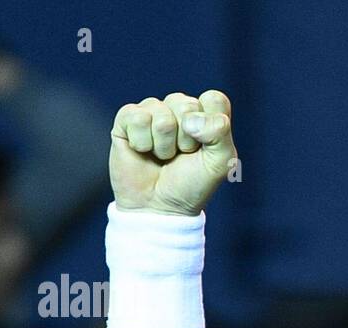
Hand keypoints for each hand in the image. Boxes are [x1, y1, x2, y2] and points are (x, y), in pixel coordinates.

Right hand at [109, 90, 236, 215]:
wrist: (160, 207)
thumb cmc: (192, 185)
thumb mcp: (220, 163)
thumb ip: (220, 133)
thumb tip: (191, 118)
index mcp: (205, 115)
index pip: (213, 99)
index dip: (210, 126)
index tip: (205, 148)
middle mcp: (179, 109)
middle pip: (186, 104)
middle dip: (186, 139)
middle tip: (182, 156)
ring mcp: (152, 112)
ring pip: (161, 115)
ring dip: (164, 145)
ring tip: (163, 157)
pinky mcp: (127, 119)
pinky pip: (136, 117)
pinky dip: (143, 142)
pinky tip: (144, 151)